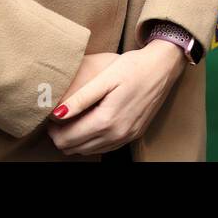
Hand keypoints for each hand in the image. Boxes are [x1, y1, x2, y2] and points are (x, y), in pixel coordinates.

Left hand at [47, 40, 186, 155]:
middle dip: (63, 136)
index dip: (53, 131)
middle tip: (62, 117)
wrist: (163, 67)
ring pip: (89, 151)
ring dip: (77, 140)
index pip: (67, 139)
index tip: (53, 116)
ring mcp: (127, 136)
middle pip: (75, 149)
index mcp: (107, 120)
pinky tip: (92, 124)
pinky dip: (93, 141)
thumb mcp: (105, 78)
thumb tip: (56, 114)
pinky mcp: (134, 134)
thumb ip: (80, 98)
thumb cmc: (133, 67)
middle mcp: (117, 134)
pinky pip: (105, 148)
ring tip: (76, 119)